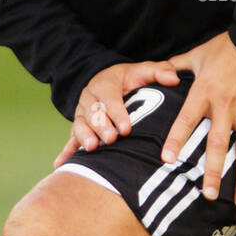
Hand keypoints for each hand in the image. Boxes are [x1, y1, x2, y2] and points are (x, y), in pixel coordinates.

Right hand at [53, 60, 181, 167]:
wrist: (104, 80)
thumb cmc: (128, 79)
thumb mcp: (142, 71)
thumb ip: (159, 72)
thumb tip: (174, 78)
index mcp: (105, 85)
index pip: (110, 99)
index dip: (117, 113)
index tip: (127, 128)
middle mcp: (90, 99)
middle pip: (93, 114)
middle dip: (102, 127)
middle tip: (112, 139)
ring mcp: (82, 114)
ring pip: (80, 126)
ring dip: (84, 137)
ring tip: (93, 148)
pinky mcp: (79, 127)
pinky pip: (70, 140)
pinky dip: (66, 152)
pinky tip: (61, 165)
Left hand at [162, 32, 235, 208]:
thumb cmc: (228, 46)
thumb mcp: (199, 54)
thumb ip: (177, 65)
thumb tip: (159, 70)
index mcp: (204, 94)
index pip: (186, 121)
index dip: (175, 140)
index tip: (166, 160)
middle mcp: (225, 108)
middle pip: (217, 146)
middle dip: (212, 172)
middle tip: (207, 196)